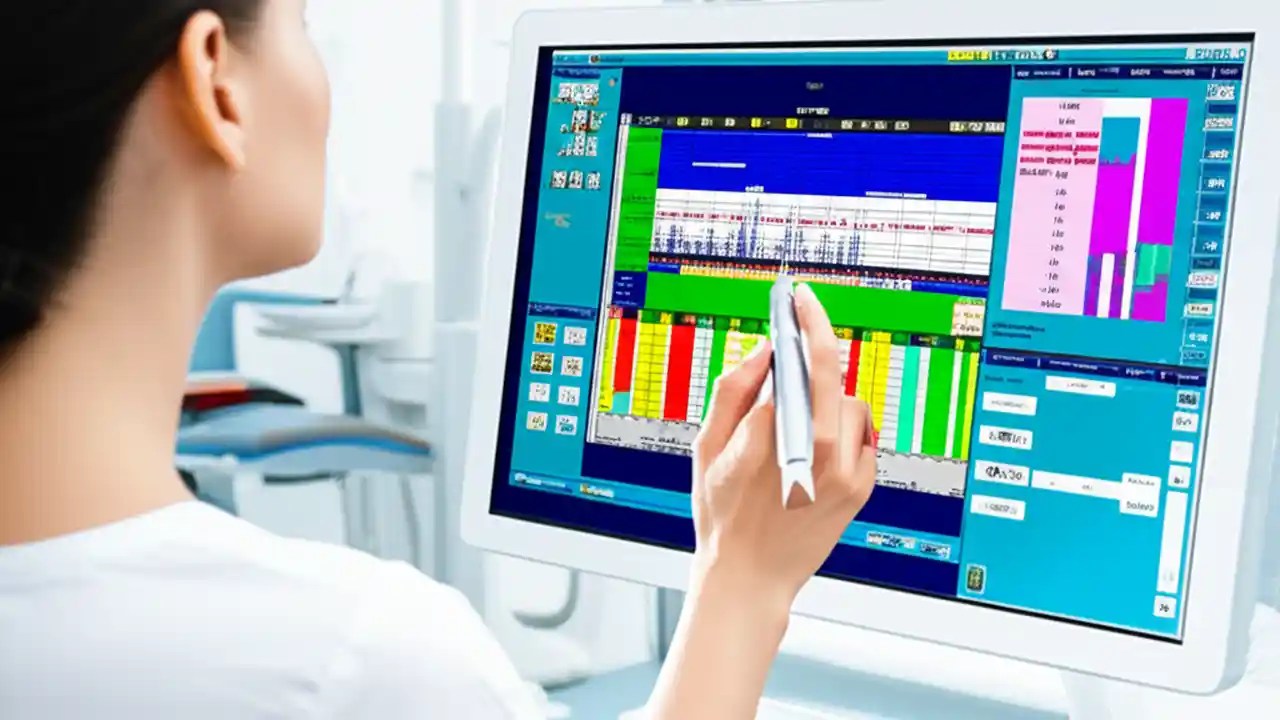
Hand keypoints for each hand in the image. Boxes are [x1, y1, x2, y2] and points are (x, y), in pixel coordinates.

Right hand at [690, 282, 876, 608]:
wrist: (749, 578)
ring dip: (828, 402)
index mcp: (772, 438)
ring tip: (796, 425)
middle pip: (832, 373)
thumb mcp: (706, 447)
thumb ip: (733, 392)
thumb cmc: (721, 515)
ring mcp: (845, 472)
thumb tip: (763, 350)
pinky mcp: (862, 488)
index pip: (796, 363)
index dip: (800, 324)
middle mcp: (817, 452)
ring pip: (850, 405)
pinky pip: (862, 437)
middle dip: (820, 340)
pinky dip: (842, 433)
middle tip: (806, 316)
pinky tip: (814, 451)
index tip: (799, 299)